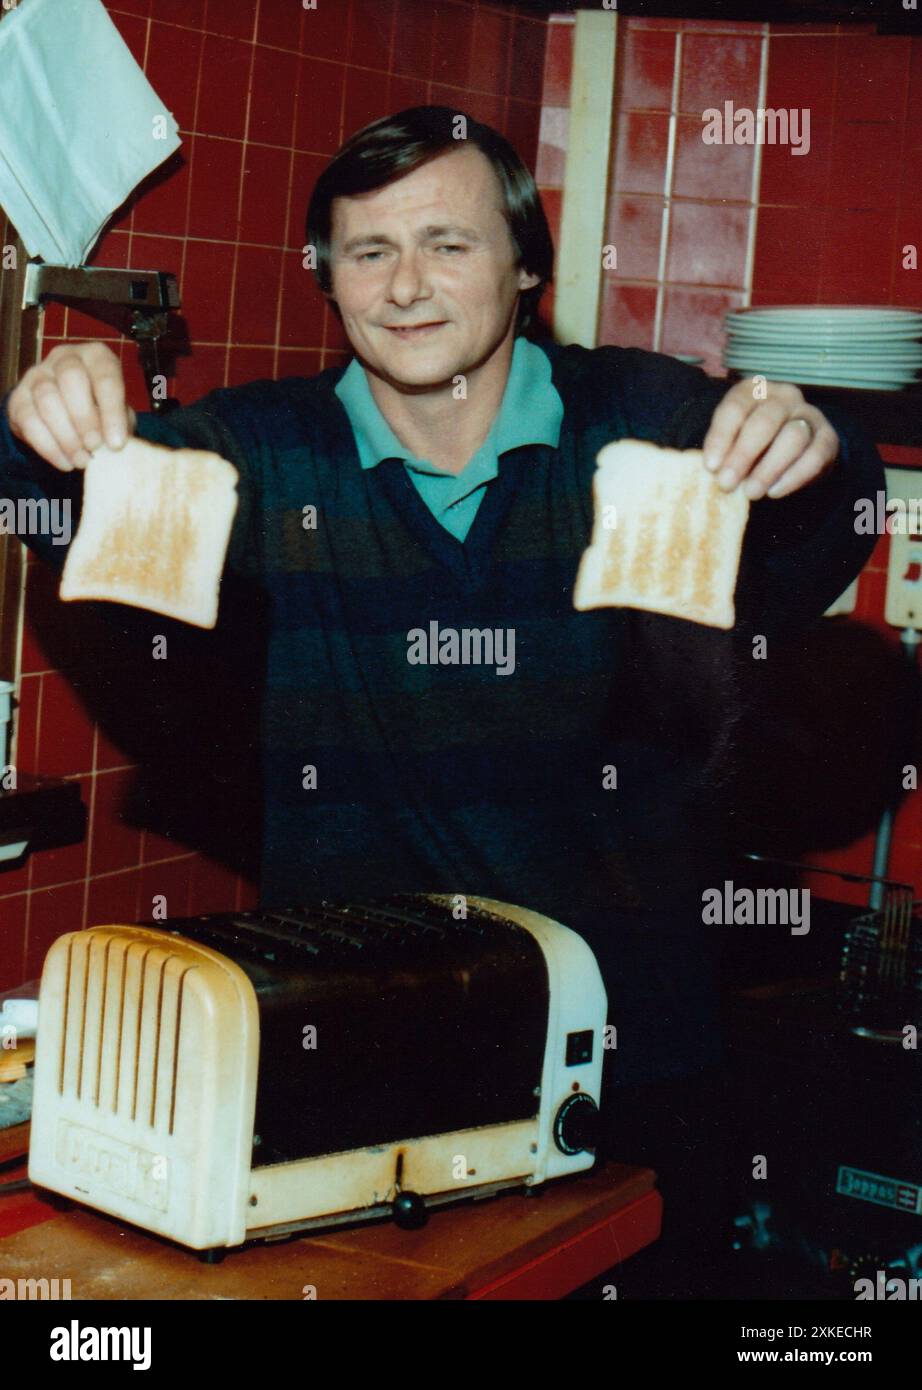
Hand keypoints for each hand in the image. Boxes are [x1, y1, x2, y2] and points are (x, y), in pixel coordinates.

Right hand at [6, 342, 136, 472]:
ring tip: (82, 460)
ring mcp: (38, 375)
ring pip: (47, 398)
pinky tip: (65, 462)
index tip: (116, 443)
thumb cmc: (100, 412)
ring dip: (66, 436)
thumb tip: (113, 444)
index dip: (112, 411)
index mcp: (96, 357)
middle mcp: (65, 358)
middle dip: (84, 418)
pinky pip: (29, 420)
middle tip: (94, 447)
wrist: (67, 416)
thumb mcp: (118, 414)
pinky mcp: (18, 398)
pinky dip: (49, 447)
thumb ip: (120, 424)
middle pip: (71, 378)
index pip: (105, 376)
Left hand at [702, 378, 838, 500]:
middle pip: (765, 422)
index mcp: (755, 390)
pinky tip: (774, 492)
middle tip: (727, 484)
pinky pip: (814, 457)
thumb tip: (713, 472)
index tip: (710, 466)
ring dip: (769, 468)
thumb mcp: (733, 438)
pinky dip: (793, 477)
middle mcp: (784, 397)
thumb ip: (723, 450)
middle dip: (743, 455)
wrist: (795, 447)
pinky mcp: (828, 438)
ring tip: (751, 493)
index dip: (721, 437)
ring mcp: (809, 415)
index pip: (736, 408)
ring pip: (793, 437)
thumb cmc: (753, 442)